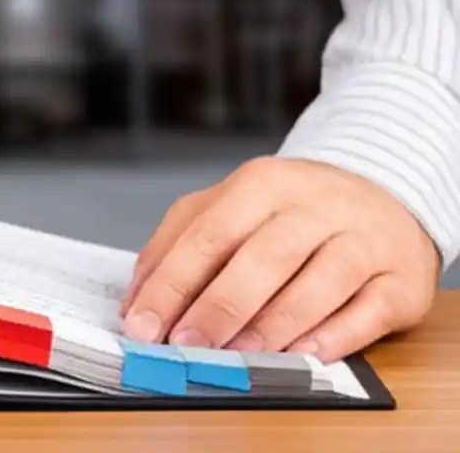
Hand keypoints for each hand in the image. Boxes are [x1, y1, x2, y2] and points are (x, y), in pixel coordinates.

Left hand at [121, 157, 438, 361]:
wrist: (381, 198)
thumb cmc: (288, 213)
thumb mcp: (228, 210)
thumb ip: (177, 246)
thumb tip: (138, 301)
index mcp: (263, 183)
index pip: (208, 234)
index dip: (172, 283)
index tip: (143, 324)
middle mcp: (316, 206)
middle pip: (264, 257)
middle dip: (219, 306)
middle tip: (187, 344)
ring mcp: (364, 240)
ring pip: (319, 282)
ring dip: (273, 325)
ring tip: (237, 357)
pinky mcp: (402, 279)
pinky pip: (367, 311)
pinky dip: (333, 337)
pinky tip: (301, 356)